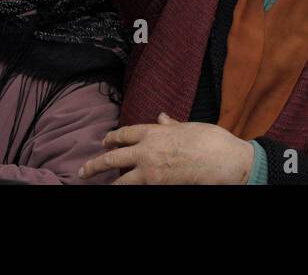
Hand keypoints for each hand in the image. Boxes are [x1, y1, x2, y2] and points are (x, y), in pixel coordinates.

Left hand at [79, 113, 254, 183]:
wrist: (224, 161)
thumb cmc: (211, 141)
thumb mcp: (189, 126)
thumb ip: (171, 125)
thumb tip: (162, 117)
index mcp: (154, 132)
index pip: (124, 134)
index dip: (111, 139)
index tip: (104, 143)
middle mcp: (147, 151)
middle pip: (112, 158)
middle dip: (95, 165)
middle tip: (83, 171)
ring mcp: (150, 172)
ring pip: (120, 181)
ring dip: (108, 183)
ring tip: (96, 186)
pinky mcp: (158, 185)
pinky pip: (136, 188)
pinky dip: (129, 189)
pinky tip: (123, 190)